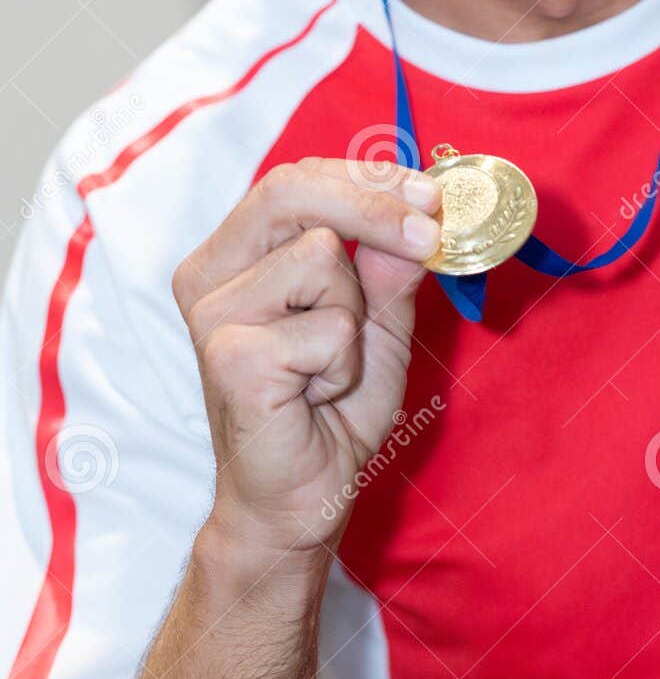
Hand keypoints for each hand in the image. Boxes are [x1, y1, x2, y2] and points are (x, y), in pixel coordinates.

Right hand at [172, 156, 442, 559]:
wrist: (300, 500)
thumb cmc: (329, 410)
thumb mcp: (374, 322)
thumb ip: (387, 266)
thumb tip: (418, 209)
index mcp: (234, 255)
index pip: (294, 180)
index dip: (366, 178)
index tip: (430, 194)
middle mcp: (210, 274)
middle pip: (291, 190)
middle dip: (374, 205)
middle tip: (430, 232)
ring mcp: (214, 313)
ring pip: (320, 255)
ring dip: (354, 314)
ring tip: (329, 365)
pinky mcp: (230, 355)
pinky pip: (327, 325)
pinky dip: (344, 362)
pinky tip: (314, 395)